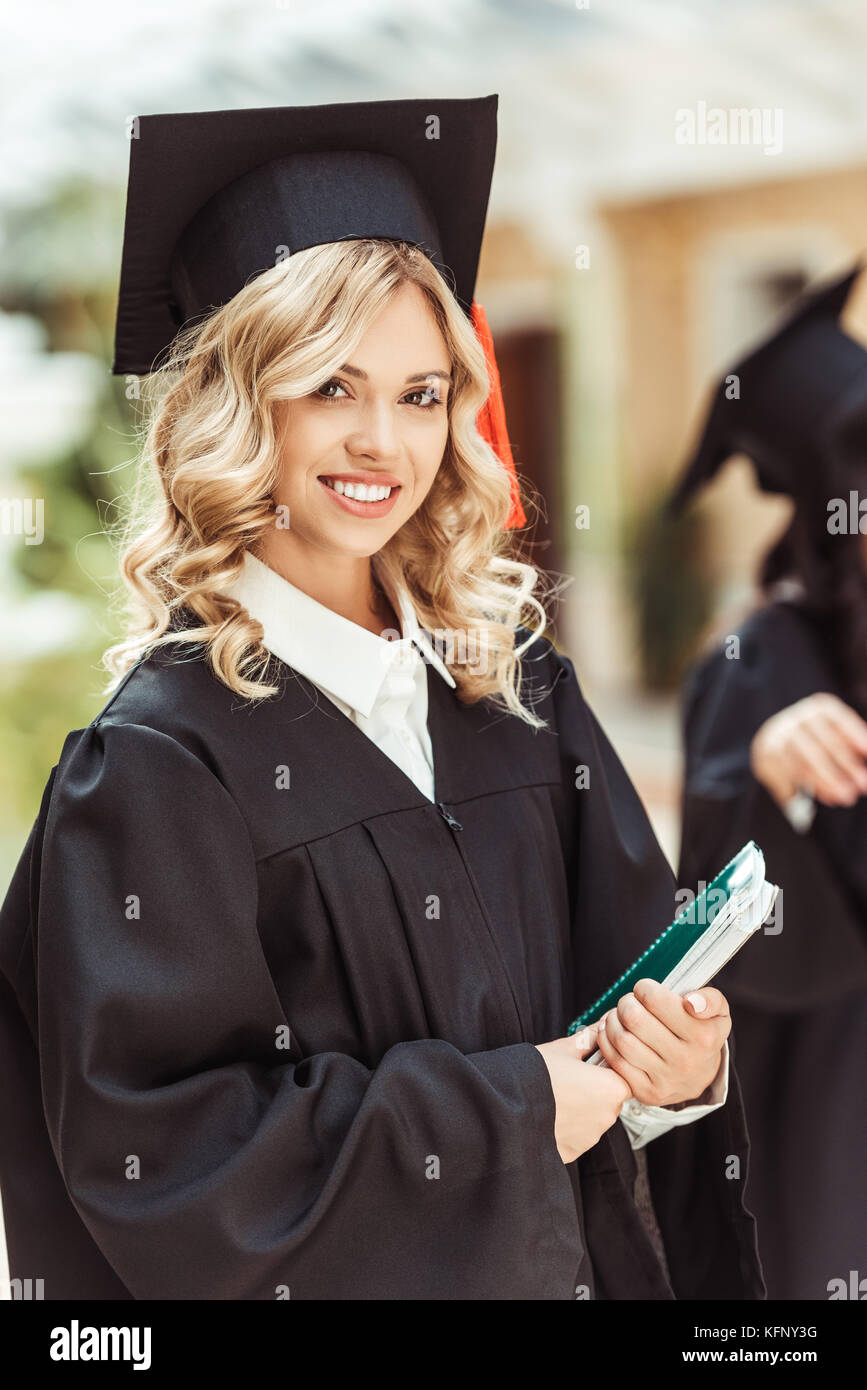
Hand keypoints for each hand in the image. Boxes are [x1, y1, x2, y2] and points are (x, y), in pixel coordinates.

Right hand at [534, 1024, 631, 1163]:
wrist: (506, 1107)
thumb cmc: (536, 1073)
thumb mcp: (564, 1049)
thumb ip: (589, 1038)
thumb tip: (603, 1025)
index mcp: (611, 1088)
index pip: (623, 1076)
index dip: (606, 1066)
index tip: (589, 1061)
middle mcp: (608, 1116)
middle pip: (609, 1097)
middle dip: (594, 1086)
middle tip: (569, 1075)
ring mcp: (591, 1137)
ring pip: (593, 1116)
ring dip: (581, 1106)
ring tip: (555, 1093)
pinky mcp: (574, 1151)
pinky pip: (577, 1134)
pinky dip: (568, 1124)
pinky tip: (549, 1111)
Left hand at [594, 978, 729, 1107]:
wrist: (700, 1077)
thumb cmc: (703, 1033)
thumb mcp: (718, 1013)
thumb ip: (710, 999)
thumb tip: (691, 1002)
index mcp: (703, 1036)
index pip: (656, 1000)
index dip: (644, 988)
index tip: (645, 990)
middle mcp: (685, 1060)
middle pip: (634, 1018)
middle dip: (625, 1003)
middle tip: (630, 1003)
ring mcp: (666, 1079)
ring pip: (622, 1040)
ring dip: (612, 1021)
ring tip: (619, 1016)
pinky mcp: (648, 1092)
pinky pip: (616, 1062)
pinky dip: (606, 1041)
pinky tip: (611, 1032)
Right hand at [750, 692, 866, 808]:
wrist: (775, 738)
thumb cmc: (819, 739)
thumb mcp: (837, 735)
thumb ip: (856, 747)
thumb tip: (865, 774)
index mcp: (822, 708)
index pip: (842, 723)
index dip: (858, 739)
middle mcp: (800, 718)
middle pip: (827, 743)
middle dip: (848, 767)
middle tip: (862, 787)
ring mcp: (782, 736)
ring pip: (808, 761)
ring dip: (829, 782)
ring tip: (846, 797)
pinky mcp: (768, 756)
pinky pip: (792, 774)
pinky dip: (810, 788)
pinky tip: (828, 797)